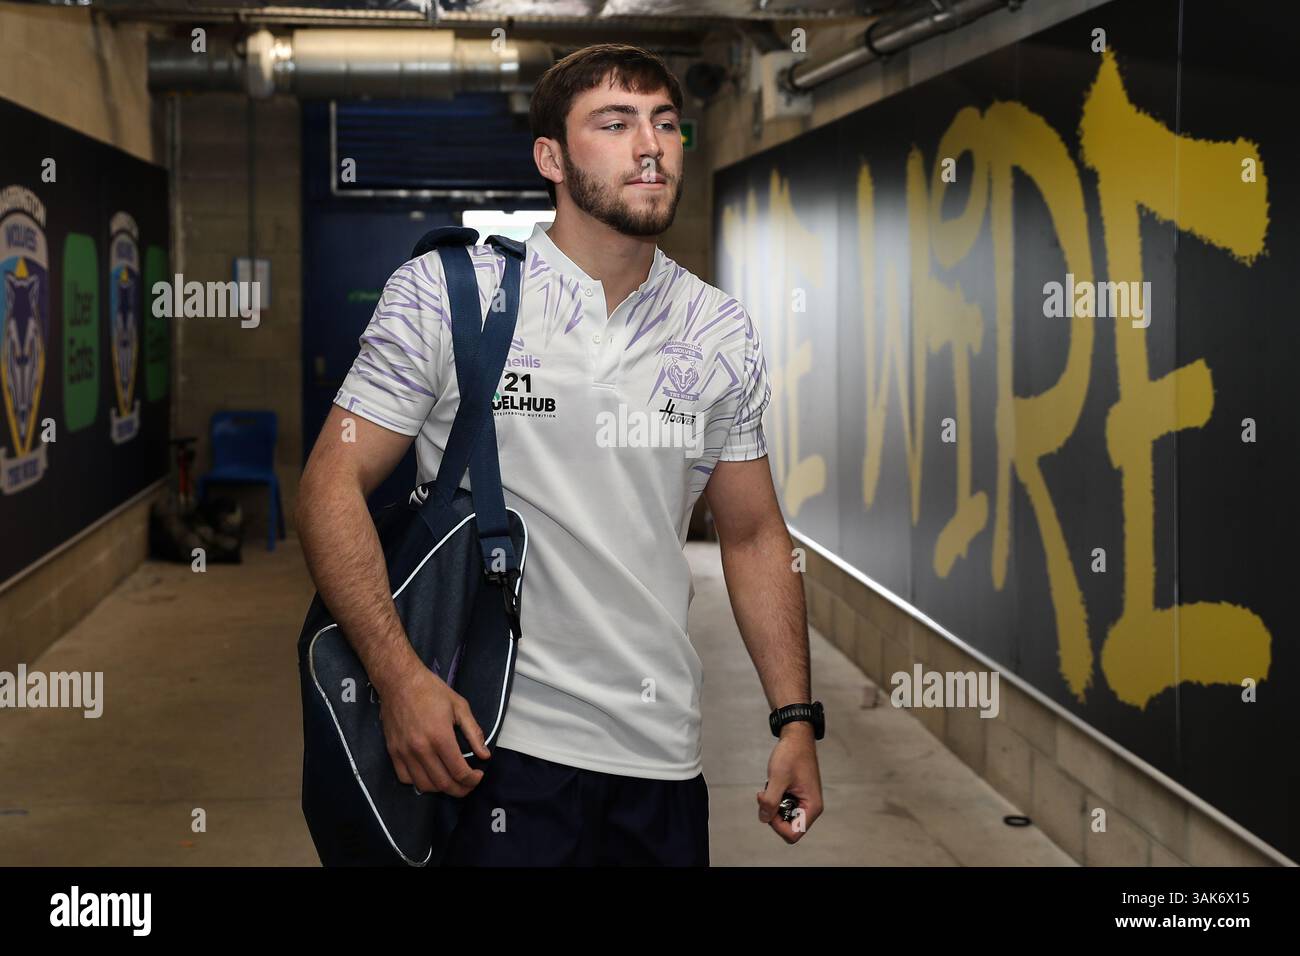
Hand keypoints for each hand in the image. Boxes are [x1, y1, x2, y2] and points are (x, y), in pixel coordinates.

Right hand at [374, 659, 491, 796]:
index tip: (478, 776)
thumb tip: (485, 755)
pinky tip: (429, 774)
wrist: (399, 681)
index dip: (472, 780)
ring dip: (441, 788)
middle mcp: (421, 749)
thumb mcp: (460, 706)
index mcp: (440, 737)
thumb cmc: (432, 691)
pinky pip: (405, 778)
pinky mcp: (393, 752)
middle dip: (460, 789)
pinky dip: (419, 782)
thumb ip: (473, 732)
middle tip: (468, 784)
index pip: (459, 771)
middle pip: (443, 783)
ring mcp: (404, 752)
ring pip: (424, 785)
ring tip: (451, 780)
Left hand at [756, 723, 822, 842]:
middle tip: (766, 795)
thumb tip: (763, 818)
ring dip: (773, 805)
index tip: (768, 806)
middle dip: (773, 814)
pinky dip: (775, 798)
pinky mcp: (798, 795)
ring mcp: (804, 801)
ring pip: (784, 816)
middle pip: (788, 827)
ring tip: (771, 786)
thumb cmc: (792, 754)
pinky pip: (783, 806)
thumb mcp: (778, 778)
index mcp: (812, 806)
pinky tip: (774, 784)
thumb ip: (770, 801)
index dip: (776, 826)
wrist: (796, 737)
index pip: (793, 833)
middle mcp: (810, 807)